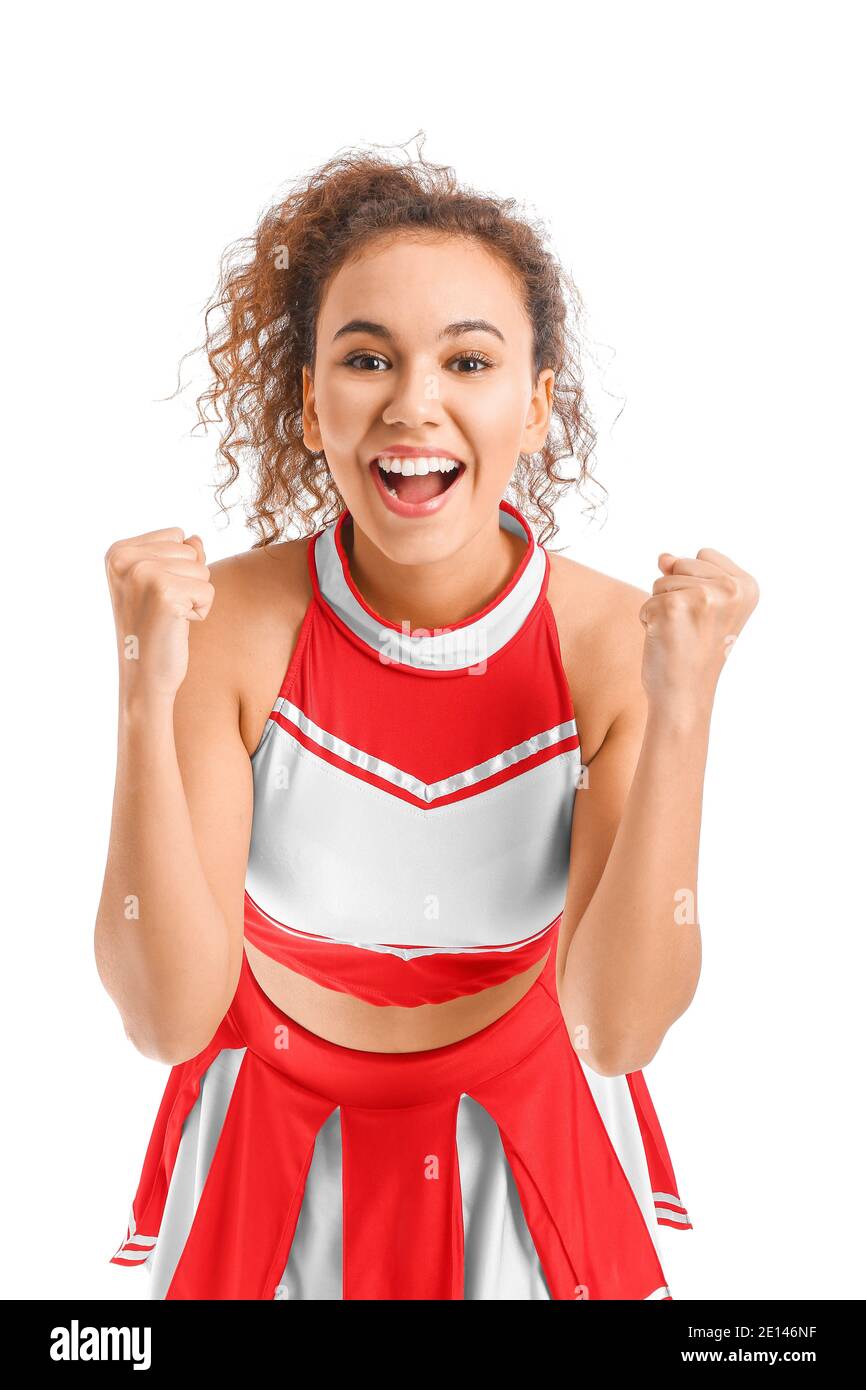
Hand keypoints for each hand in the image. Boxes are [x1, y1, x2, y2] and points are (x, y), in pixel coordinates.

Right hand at [104, 527, 213, 704]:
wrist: (144, 677)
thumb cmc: (154, 630)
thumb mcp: (159, 584)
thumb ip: (177, 556)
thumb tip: (196, 538)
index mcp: (117, 552)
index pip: (176, 536)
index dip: (176, 568)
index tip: (153, 595)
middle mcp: (125, 559)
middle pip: (191, 550)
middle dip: (187, 582)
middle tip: (161, 610)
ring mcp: (143, 574)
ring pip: (202, 569)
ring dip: (194, 597)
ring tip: (168, 617)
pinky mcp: (166, 594)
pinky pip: (209, 590)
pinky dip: (201, 611)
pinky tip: (176, 626)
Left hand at [638, 548, 759, 714]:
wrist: (685, 695)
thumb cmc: (694, 653)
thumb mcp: (701, 607)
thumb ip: (686, 574)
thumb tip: (663, 556)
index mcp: (747, 586)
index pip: (704, 555)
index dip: (694, 583)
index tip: (707, 617)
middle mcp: (731, 589)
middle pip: (681, 563)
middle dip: (676, 594)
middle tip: (691, 628)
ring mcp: (704, 597)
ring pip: (661, 581)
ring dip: (661, 608)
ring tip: (680, 635)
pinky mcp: (674, 607)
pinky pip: (647, 602)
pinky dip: (648, 622)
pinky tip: (666, 642)